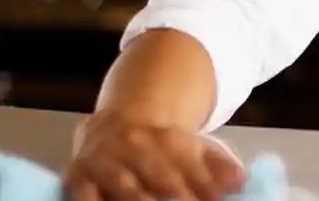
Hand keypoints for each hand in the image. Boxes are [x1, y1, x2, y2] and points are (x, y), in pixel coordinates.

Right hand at [63, 109, 245, 200]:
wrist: (114, 125)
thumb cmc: (162, 150)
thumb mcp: (195, 150)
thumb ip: (218, 167)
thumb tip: (240, 182)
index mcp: (169, 140)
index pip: (192, 169)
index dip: (205, 187)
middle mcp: (136, 146)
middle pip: (160, 179)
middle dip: (175, 198)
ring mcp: (105, 161)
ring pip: (124, 190)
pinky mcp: (78, 176)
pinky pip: (85, 198)